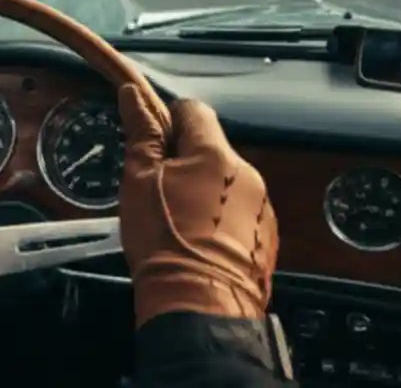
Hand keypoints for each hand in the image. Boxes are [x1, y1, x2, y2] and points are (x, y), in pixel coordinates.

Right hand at [118, 85, 277, 327]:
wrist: (198, 304)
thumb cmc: (164, 241)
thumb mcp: (139, 182)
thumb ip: (140, 134)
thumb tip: (133, 95)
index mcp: (215, 154)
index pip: (193, 110)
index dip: (168, 121)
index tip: (152, 145)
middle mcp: (247, 173)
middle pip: (211, 149)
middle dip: (186, 163)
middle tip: (159, 191)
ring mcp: (262, 207)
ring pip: (225, 182)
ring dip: (205, 192)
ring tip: (179, 223)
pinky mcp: (267, 237)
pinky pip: (240, 213)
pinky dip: (221, 221)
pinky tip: (200, 243)